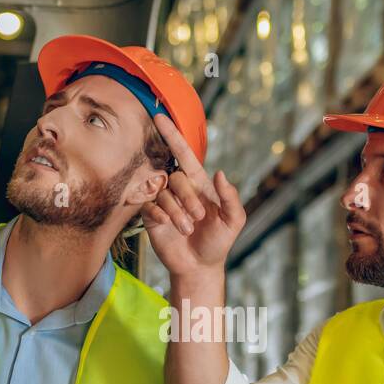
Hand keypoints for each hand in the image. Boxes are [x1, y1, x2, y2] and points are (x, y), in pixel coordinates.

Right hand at [141, 114, 246, 279]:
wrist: (200, 267)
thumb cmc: (219, 242)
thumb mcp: (234, 220)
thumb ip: (231, 197)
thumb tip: (221, 174)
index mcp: (198, 183)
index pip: (183, 153)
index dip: (172, 135)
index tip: (160, 117)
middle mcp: (179, 188)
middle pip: (176, 178)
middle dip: (187, 199)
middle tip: (197, 219)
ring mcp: (163, 201)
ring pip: (163, 194)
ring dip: (176, 213)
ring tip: (187, 230)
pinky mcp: (151, 216)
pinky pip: (150, 207)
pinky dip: (161, 216)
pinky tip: (167, 227)